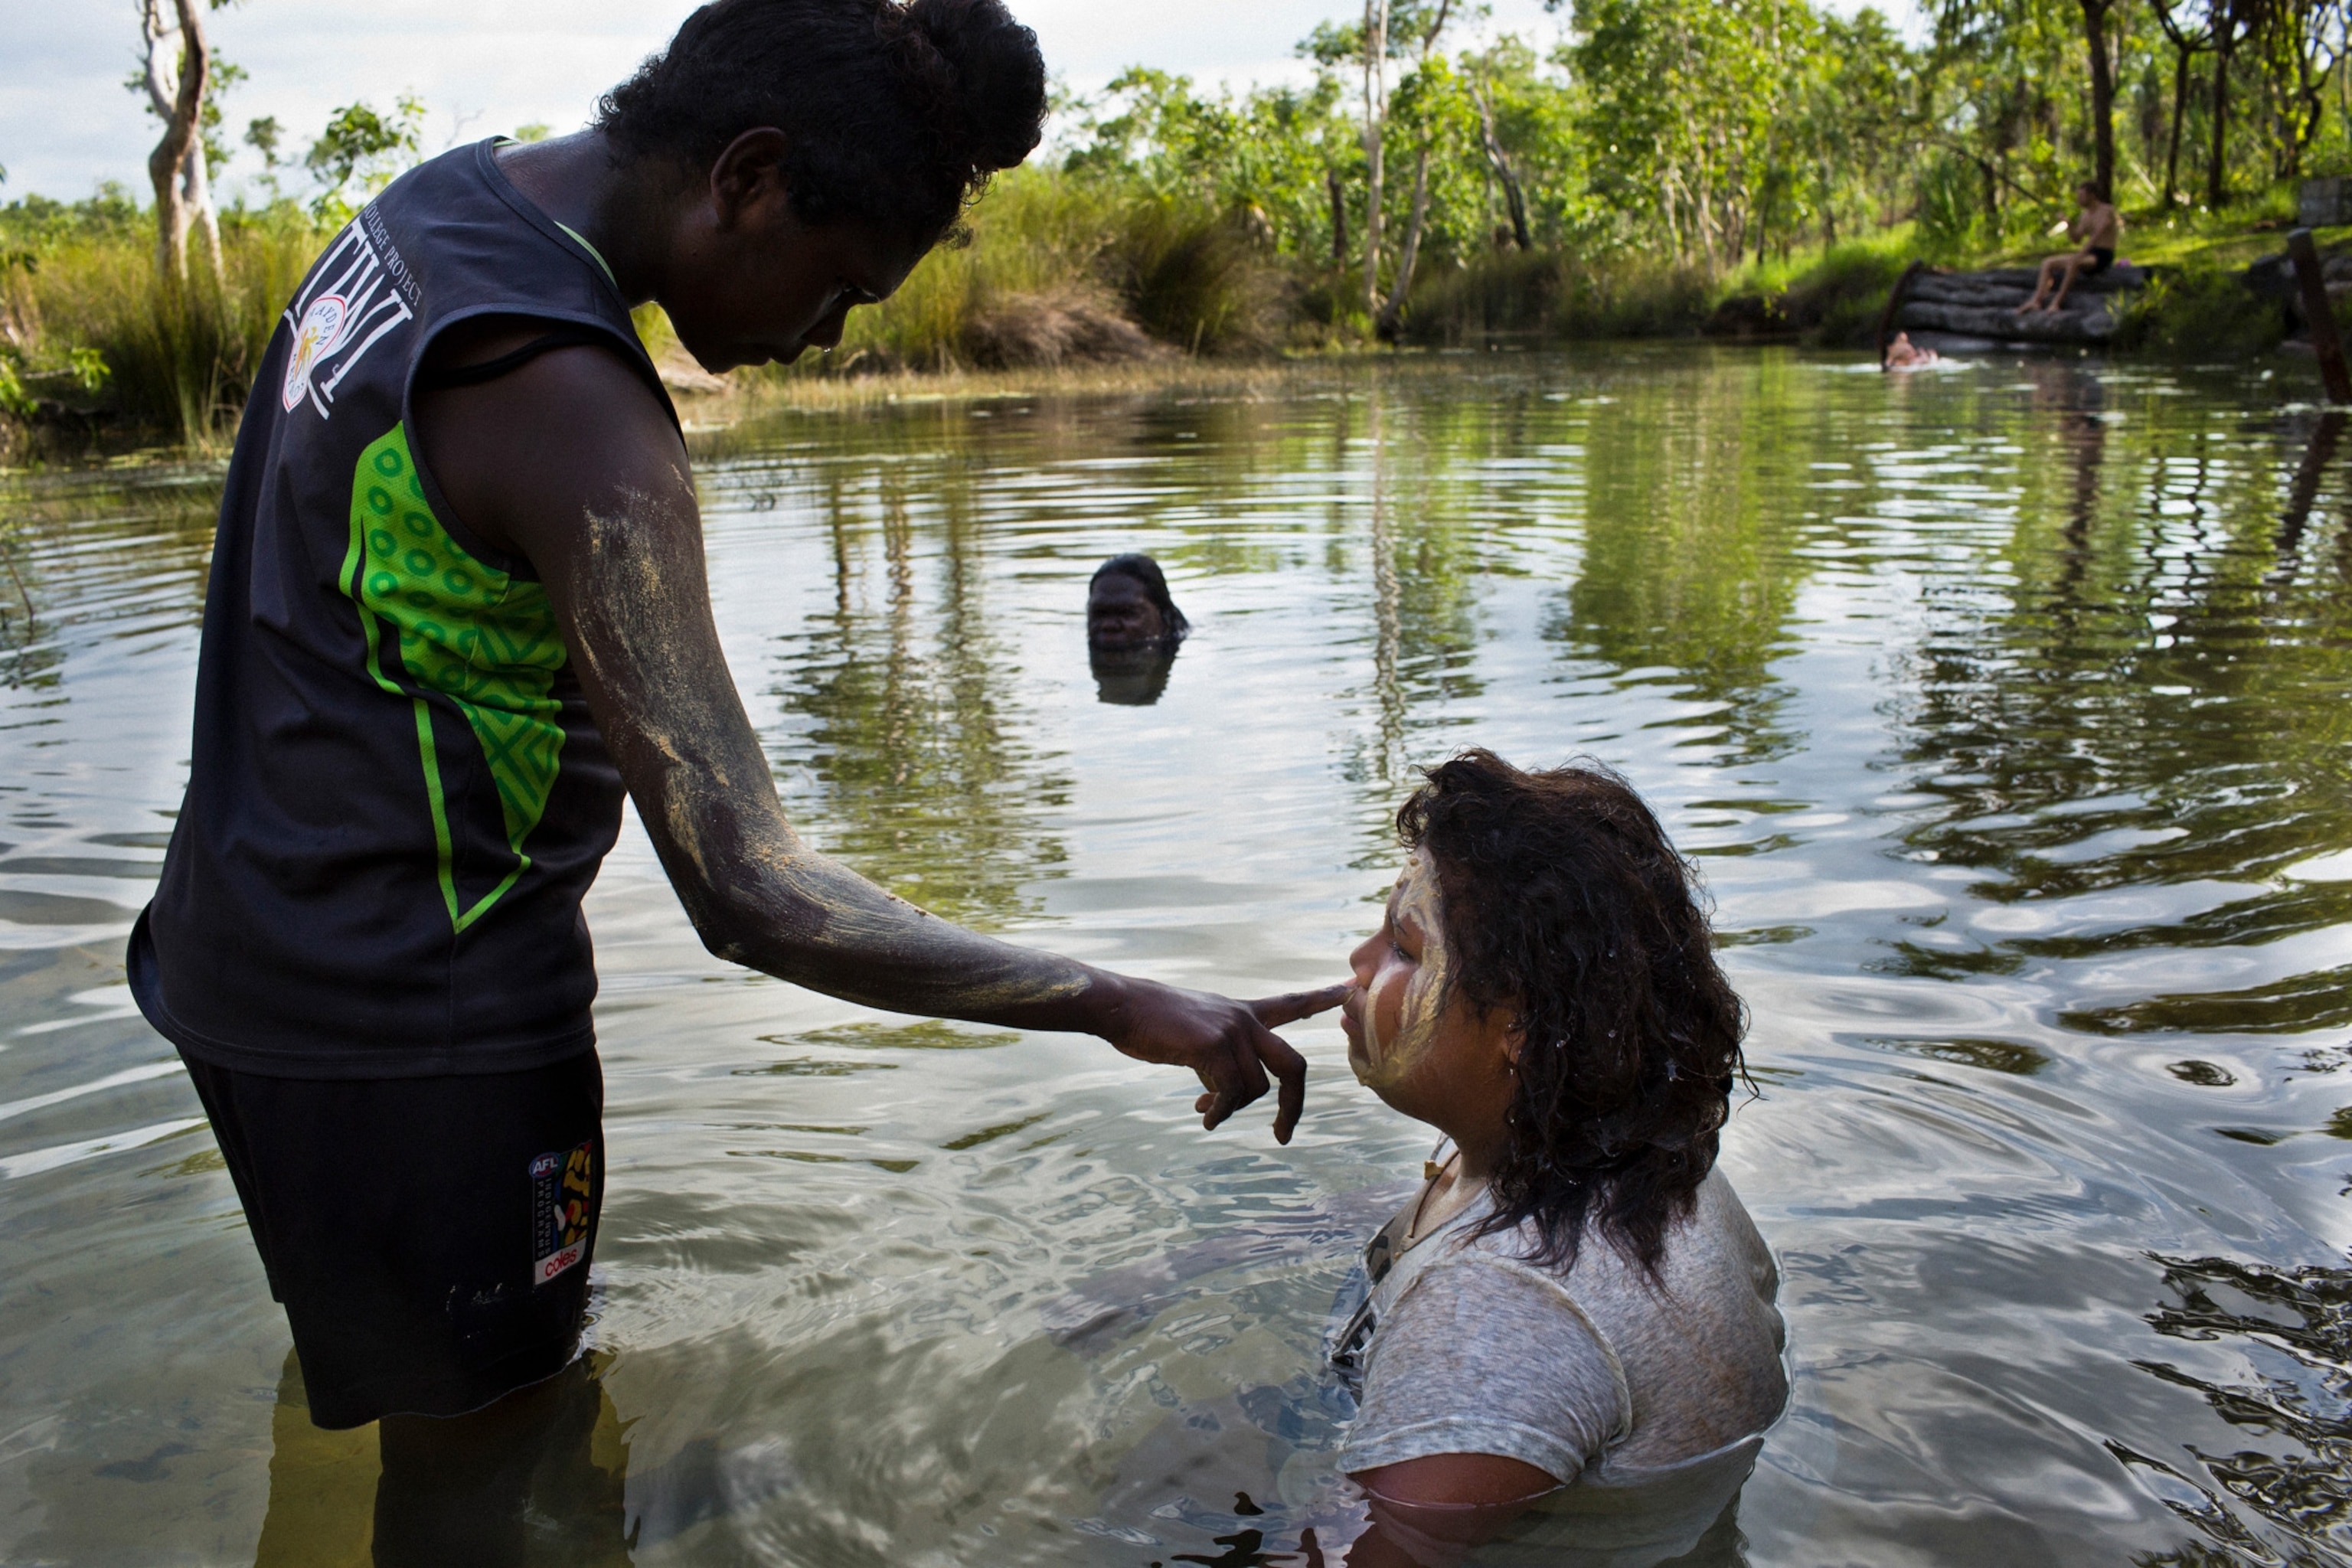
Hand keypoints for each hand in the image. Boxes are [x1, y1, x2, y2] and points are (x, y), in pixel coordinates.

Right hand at [1095, 978, 1349, 1142]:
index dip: (1320, 1000)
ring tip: (1208, 1113)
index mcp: (1243, 1013)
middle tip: (1281, 1134)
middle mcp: (1245, 1020)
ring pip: (1256, 1088)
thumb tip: (1221, 1101)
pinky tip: (1205, 1117)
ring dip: (1233, 1109)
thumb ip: (1218, 1061)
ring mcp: (1232, 1031)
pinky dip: (1220, 1112)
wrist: (1122, 1007)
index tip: (1349, 990)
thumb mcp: (1195, 1036)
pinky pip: (1230, 1093)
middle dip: (1293, 1105)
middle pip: (1294, 1065)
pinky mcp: (1213, 1045)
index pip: (1291, 1005)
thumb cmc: (1151, 1023)